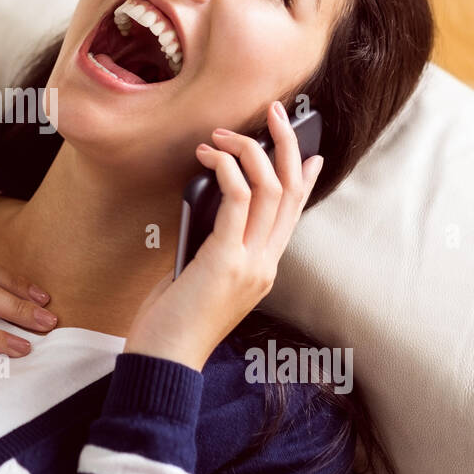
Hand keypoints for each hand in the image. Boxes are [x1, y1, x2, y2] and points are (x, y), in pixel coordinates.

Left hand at [123, 101, 324, 371]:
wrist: (163, 362)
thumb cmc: (170, 322)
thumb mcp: (197, 275)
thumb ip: (210, 242)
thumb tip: (204, 203)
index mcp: (263, 269)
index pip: (293, 215)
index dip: (304, 178)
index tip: (310, 152)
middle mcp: (265, 264)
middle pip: (291, 192)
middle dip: (286, 145)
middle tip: (275, 112)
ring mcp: (251, 263)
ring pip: (270, 189)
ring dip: (247, 150)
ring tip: (221, 133)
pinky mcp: (226, 260)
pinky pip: (237, 200)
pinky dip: (227, 169)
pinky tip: (211, 156)